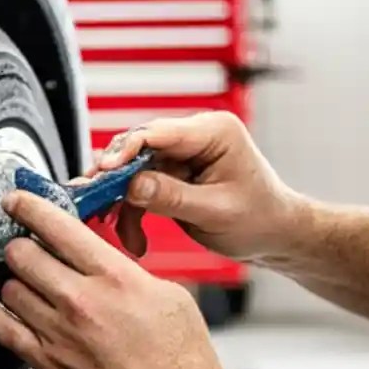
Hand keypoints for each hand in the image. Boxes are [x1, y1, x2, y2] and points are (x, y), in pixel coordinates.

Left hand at [0, 190, 233, 368]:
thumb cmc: (182, 361)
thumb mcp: (167, 293)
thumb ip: (125, 271)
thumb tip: (99, 258)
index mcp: (114, 277)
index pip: (57, 226)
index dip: (29, 206)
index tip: (18, 200)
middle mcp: (81, 302)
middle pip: (24, 254)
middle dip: (22, 243)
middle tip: (27, 243)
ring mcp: (59, 335)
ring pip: (11, 287)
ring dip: (14, 277)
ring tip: (24, 276)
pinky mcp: (48, 365)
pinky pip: (0, 329)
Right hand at [94, 111, 306, 262]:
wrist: (276, 235)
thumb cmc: (261, 218)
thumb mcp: (216, 211)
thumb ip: (172, 198)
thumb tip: (132, 186)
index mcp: (213, 132)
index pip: (158, 132)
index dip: (126, 150)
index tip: (103, 171)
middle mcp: (195, 137)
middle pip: (139, 148)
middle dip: (115, 178)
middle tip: (93, 200)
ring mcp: (182, 155)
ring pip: (133, 171)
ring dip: (122, 203)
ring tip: (117, 229)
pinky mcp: (173, 175)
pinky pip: (140, 188)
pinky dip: (133, 212)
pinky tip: (133, 236)